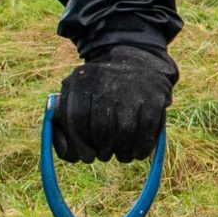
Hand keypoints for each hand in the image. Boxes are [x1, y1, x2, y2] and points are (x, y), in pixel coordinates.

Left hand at [54, 47, 175, 161]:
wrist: (137, 59)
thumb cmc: (100, 86)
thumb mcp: (77, 89)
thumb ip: (63, 116)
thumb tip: (67, 150)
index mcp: (83, 80)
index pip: (77, 118)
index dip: (81, 143)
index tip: (88, 157)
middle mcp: (107, 81)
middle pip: (102, 128)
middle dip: (103, 149)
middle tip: (105, 154)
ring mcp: (133, 89)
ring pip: (125, 132)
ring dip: (122, 152)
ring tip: (121, 154)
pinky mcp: (155, 98)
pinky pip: (147, 130)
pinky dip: (141, 148)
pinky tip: (137, 152)